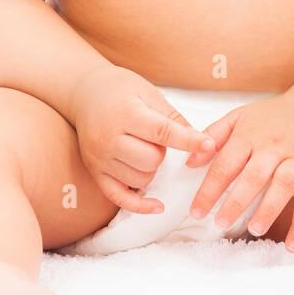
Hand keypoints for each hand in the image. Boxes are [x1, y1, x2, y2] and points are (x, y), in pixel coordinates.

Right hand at [72, 65, 216, 214]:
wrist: (84, 93)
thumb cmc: (120, 89)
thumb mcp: (148, 93)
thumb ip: (173, 117)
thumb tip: (200, 140)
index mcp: (125, 114)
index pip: (162, 132)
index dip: (188, 141)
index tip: (208, 146)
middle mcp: (109, 138)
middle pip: (152, 160)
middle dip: (162, 152)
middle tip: (155, 138)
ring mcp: (100, 158)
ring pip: (141, 178)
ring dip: (151, 169)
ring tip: (143, 148)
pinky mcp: (95, 172)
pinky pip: (119, 197)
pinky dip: (139, 205)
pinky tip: (157, 205)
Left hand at [183, 95, 293, 251]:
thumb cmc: (274, 117)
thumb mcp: (240, 117)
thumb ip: (213, 136)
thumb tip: (189, 163)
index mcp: (250, 135)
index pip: (225, 164)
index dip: (209, 189)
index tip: (196, 211)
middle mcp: (273, 148)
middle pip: (254, 176)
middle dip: (236, 201)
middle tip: (220, 222)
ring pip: (283, 186)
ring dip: (269, 209)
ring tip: (254, 229)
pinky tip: (291, 246)